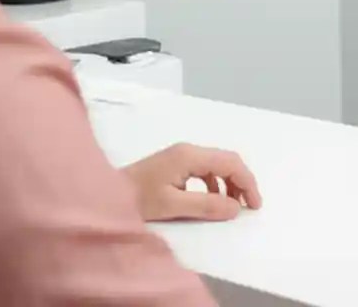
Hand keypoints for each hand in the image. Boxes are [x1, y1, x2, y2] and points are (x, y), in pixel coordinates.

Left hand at [122, 143, 262, 221]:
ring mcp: (180, 156)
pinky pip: (204, 171)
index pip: (230, 162)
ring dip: (229, 184)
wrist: (103, 195)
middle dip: (241, 182)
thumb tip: (235, 208)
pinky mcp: (174, 165)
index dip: (247, 182)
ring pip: (216, 166)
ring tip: (232, 207)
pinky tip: (211, 201)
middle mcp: (188, 150)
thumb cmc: (136, 199)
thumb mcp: (172, 205)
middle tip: (249, 207)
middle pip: (226, 161)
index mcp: (189, 155)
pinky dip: (215, 185)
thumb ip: (206, 205)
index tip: (254, 206)